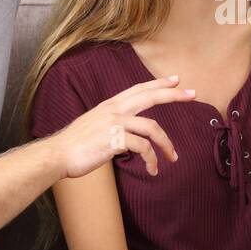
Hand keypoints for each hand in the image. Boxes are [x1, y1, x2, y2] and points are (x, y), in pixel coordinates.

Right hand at [52, 76, 196, 178]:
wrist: (58, 155)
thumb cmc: (75, 145)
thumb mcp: (95, 127)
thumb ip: (112, 124)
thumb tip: (125, 133)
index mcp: (110, 105)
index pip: (138, 89)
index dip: (158, 83)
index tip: (176, 79)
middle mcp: (113, 110)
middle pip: (150, 97)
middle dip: (173, 95)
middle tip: (193, 94)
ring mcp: (114, 123)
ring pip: (152, 127)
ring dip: (166, 144)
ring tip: (174, 158)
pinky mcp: (114, 139)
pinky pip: (143, 147)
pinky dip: (151, 159)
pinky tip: (152, 170)